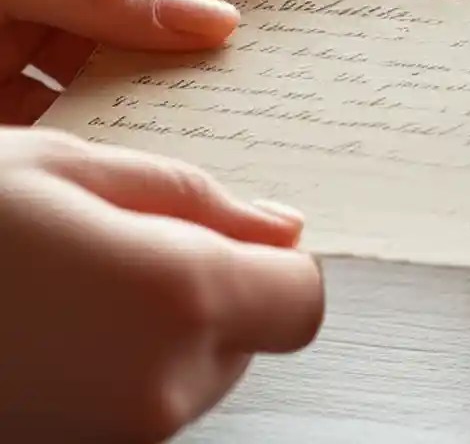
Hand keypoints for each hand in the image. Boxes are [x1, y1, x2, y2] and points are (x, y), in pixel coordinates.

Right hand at [0, 127, 323, 440]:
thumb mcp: (65, 169)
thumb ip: (195, 199)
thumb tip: (277, 227)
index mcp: (179, 297)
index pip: (302, 296)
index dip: (275, 259)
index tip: (233, 234)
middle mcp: (160, 385)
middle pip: (249, 339)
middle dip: (209, 291)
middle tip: (116, 249)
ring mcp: (115, 435)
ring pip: (192, 374)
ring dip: (158, 332)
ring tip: (66, 288)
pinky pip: (135, 401)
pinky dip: (113, 367)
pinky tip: (51, 328)